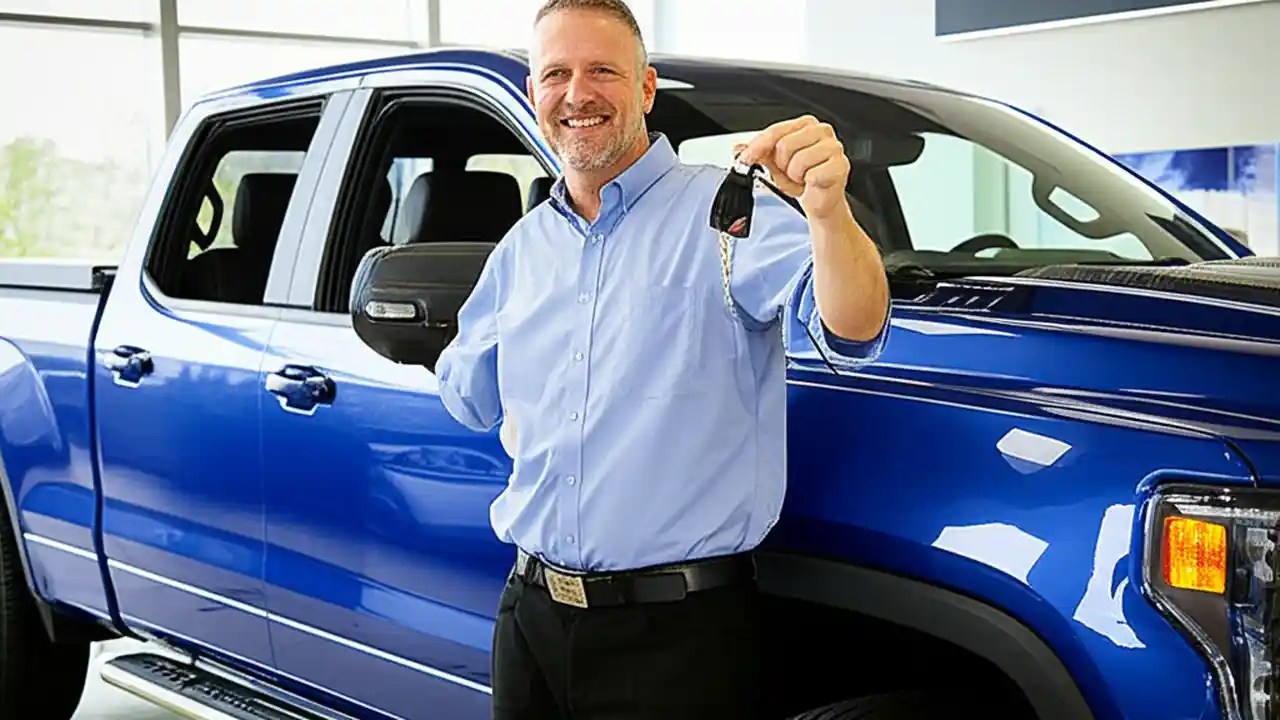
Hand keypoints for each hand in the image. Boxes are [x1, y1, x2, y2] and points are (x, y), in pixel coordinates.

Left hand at [734, 115, 850, 219]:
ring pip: (798, 160)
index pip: (776, 130)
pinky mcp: (840, 166)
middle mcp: (822, 131)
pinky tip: (812, 183)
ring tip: (802, 178)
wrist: (820, 200)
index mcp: (805, 124)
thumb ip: (758, 152)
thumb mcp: (774, 163)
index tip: (746, 158)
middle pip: (785, 145)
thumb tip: (739, 148)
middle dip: (782, 165)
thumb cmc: (802, 178)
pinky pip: (813, 174)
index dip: (758, 146)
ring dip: (795, 175)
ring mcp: (834, 147)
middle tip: (790, 172)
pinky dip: (808, 183)